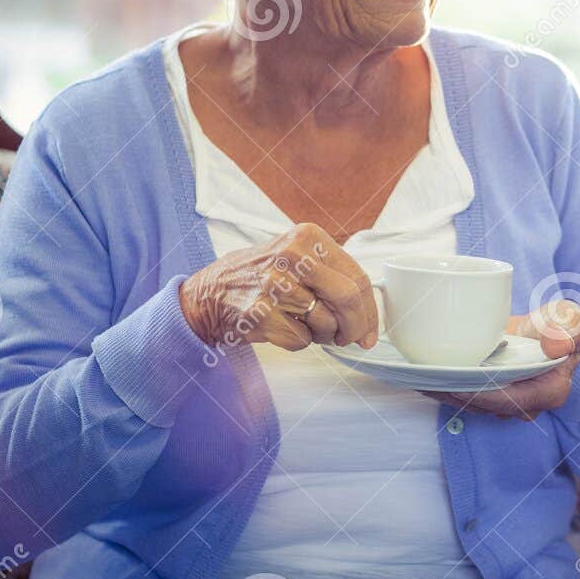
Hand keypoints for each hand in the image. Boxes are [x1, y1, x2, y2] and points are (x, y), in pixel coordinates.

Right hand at [178, 222, 377, 350]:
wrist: (207, 294)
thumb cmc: (260, 277)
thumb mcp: (296, 257)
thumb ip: (333, 275)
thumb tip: (370, 314)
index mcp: (307, 237)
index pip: (357, 277)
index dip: (371, 310)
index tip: (372, 330)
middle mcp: (291, 256)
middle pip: (347, 299)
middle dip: (357, 327)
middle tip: (352, 339)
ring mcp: (274, 284)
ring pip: (325, 323)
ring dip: (322, 334)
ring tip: (303, 323)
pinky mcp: (260, 313)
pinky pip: (301, 339)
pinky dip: (298, 341)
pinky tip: (282, 327)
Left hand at [420, 299, 579, 420]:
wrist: (556, 333)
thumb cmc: (565, 327)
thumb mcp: (574, 321)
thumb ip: (568, 328)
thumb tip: (554, 346)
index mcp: (548, 392)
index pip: (505, 399)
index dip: (474, 393)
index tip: (448, 381)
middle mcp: (525, 405)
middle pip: (480, 404)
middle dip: (448, 393)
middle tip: (418, 376)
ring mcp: (506, 402)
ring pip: (468, 403)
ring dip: (440, 392)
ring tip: (411, 375)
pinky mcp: (491, 394)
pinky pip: (464, 395)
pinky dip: (442, 386)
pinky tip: (419, 374)